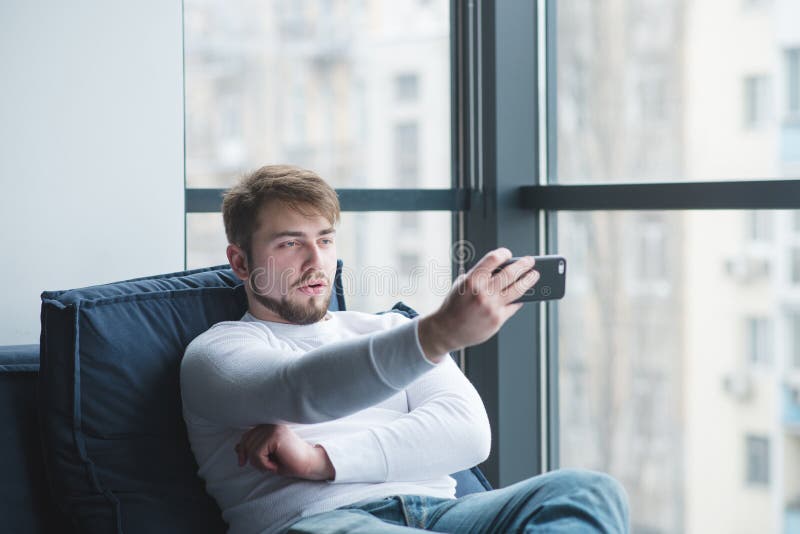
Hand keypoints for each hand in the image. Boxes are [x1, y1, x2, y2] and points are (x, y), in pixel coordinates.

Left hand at [235, 424, 334, 480]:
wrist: (309, 464)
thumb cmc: (290, 461)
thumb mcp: (267, 456)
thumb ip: (253, 449)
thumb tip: (236, 447)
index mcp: (268, 426)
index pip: (245, 436)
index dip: (241, 450)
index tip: (242, 462)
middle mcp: (270, 424)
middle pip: (245, 442)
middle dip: (252, 460)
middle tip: (267, 466)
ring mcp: (273, 428)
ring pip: (250, 449)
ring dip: (259, 464)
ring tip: (272, 465)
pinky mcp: (275, 435)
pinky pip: (257, 453)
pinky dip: (263, 464)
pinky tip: (275, 466)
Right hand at [418, 248, 538, 360]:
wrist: (447, 330)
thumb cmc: (455, 305)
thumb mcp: (462, 285)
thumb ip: (480, 277)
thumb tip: (504, 271)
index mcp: (472, 280)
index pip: (493, 259)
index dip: (503, 254)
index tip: (508, 253)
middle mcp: (483, 292)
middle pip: (510, 273)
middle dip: (524, 265)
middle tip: (531, 261)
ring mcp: (491, 307)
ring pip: (518, 289)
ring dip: (529, 280)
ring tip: (535, 275)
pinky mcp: (497, 319)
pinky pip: (514, 306)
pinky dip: (519, 299)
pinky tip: (524, 295)